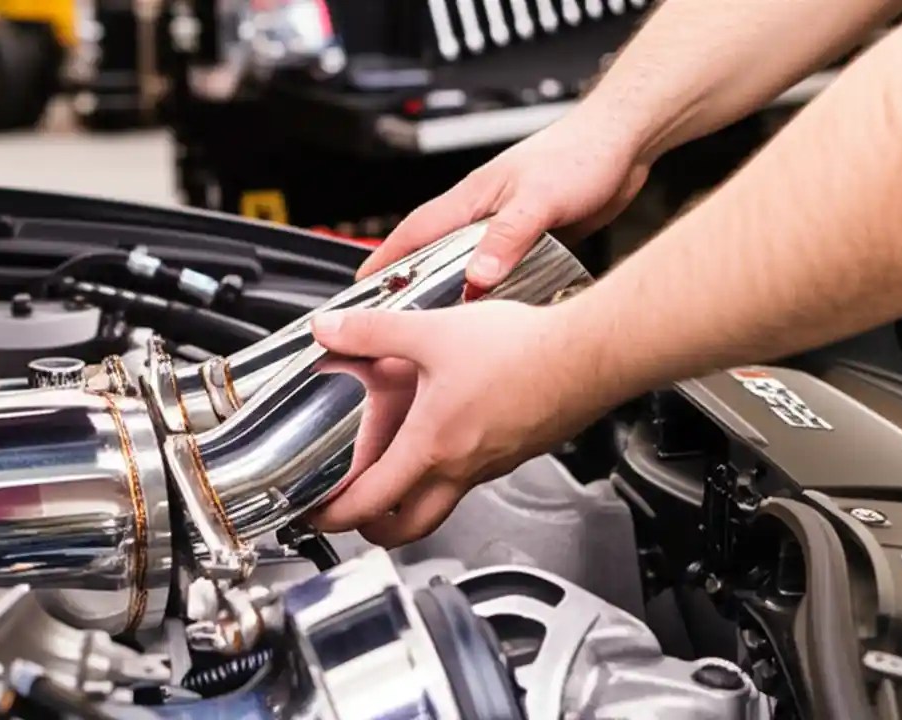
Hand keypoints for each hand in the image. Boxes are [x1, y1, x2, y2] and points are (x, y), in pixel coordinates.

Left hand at [306, 299, 622, 547]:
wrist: (587, 356)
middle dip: (371, 530)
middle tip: (348, 514)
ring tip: (388, 481)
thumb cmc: (523, 352)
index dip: (333, 515)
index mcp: (432, 446)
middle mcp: (462, 468)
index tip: (314, 513)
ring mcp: (491, 466)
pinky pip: (471, 479)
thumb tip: (329, 328)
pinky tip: (443, 441)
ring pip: (441, 506)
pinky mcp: (514, 453)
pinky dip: (445, 476)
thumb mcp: (432, 332)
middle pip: (407, 529)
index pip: (370, 503)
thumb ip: (373, 331)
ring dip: (409, 506)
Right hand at [360, 113, 650, 287]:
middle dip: (411, 282)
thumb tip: (477, 276)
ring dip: (455, 290)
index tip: (362, 284)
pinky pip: (502, 269)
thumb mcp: (540, 200)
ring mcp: (507, 225)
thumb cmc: (582, 153)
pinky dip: (493, 289)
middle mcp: (485, 211)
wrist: (625, 143)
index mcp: (473, 197)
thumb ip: (508, 237)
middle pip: (435, 251)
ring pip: (469, 263)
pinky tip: (498, 310)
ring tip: (444, 323)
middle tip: (397, 315)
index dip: (386, 258)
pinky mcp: (533, 237)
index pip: (415, 230)